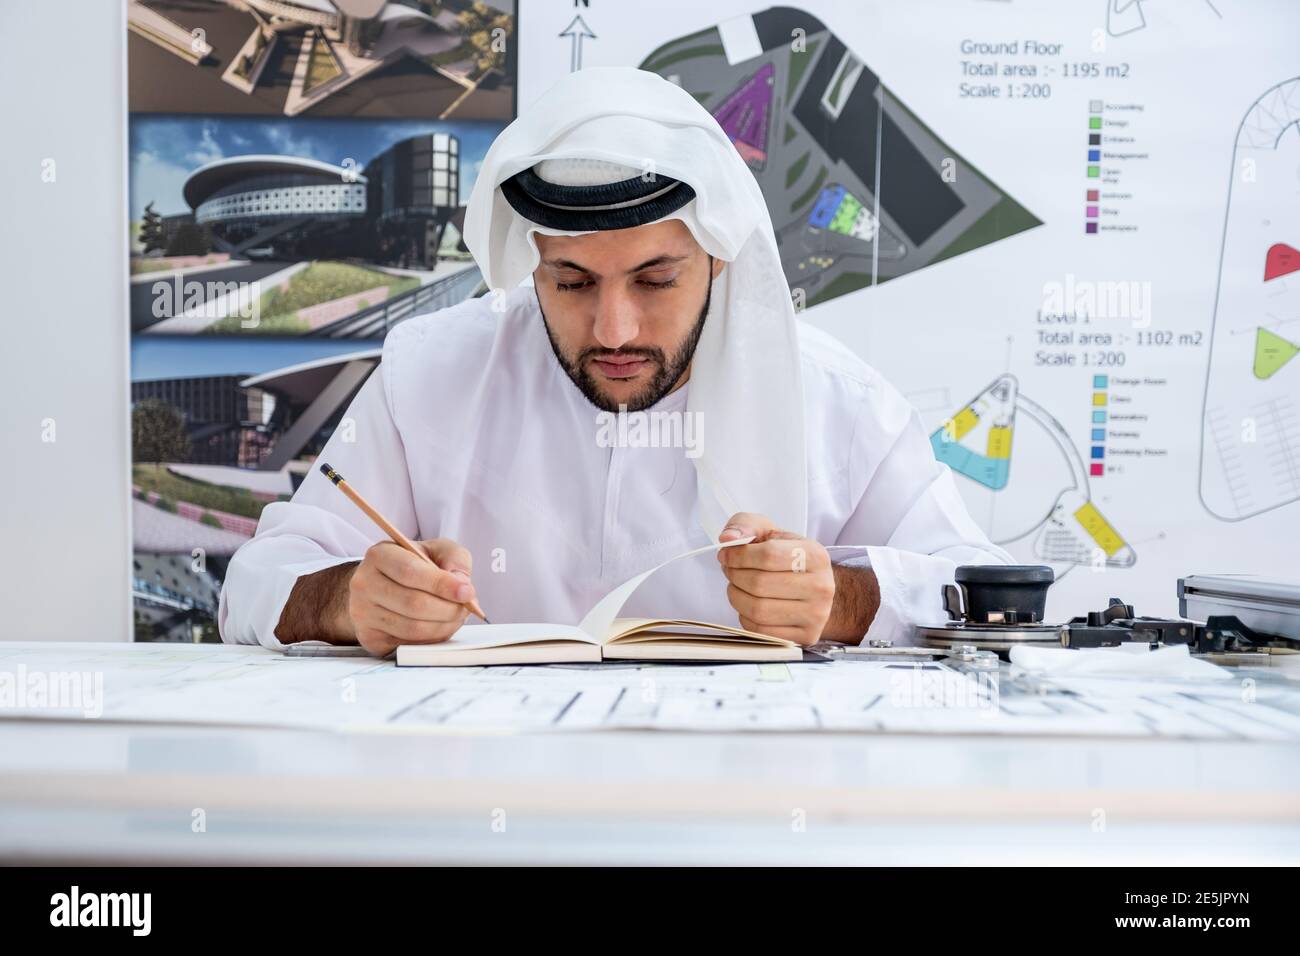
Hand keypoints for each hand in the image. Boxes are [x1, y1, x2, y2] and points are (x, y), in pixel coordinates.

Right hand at [347, 538, 477, 656]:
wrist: (383, 585)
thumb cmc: (415, 566)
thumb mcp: (437, 550)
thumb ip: (454, 560)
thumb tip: (462, 587)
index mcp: (379, 555)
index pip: (410, 572)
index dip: (442, 584)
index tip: (467, 592)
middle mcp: (364, 584)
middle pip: (413, 604)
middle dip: (448, 609)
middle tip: (466, 609)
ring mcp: (362, 613)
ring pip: (412, 628)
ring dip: (443, 626)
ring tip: (455, 617)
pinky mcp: (369, 637)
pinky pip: (407, 644)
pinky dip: (430, 639)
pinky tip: (438, 627)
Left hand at [716, 512, 834, 645]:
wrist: (814, 588)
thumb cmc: (788, 559)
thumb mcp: (771, 533)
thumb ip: (747, 525)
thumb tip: (727, 538)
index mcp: (815, 555)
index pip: (768, 555)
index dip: (738, 555)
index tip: (726, 555)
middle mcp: (821, 587)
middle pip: (759, 584)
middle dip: (735, 576)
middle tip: (730, 571)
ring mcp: (815, 615)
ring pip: (758, 610)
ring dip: (736, 597)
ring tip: (737, 587)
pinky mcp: (805, 637)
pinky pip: (761, 631)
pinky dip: (745, 617)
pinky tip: (749, 606)